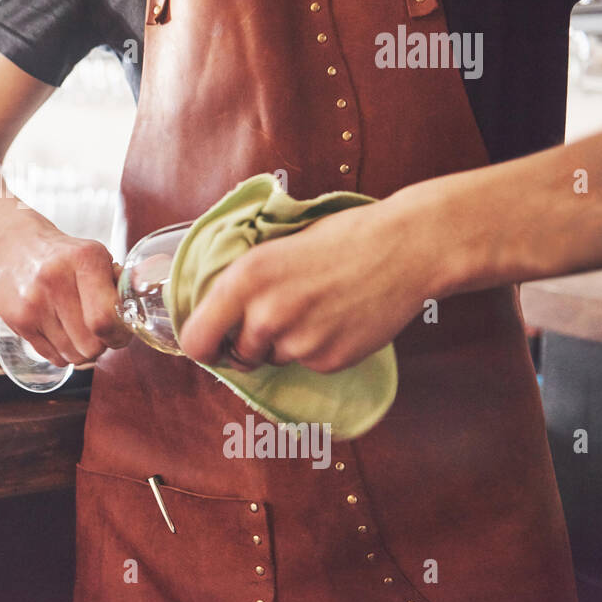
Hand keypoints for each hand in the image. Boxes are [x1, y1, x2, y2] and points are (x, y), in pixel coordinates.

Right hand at [0, 221, 132, 365]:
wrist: (13, 245)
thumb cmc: (62, 256)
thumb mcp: (94, 255)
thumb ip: (121, 282)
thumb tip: (144, 304)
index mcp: (84, 259)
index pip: (105, 319)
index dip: (118, 335)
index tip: (119, 333)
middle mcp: (55, 279)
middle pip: (90, 344)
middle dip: (100, 345)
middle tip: (97, 332)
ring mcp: (33, 302)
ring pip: (72, 355)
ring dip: (80, 350)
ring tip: (75, 329)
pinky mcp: (18, 319)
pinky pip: (51, 356)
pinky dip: (60, 352)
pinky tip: (58, 331)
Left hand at [177, 196, 432, 373]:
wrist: (405, 248)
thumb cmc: (340, 238)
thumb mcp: (274, 247)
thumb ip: (242, 282)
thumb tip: (212, 310)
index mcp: (244, 279)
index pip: (195, 340)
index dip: (201, 345)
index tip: (211, 344)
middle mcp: (266, 314)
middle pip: (237, 355)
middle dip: (250, 342)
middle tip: (278, 316)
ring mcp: (299, 342)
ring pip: (274, 358)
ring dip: (286, 343)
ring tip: (316, 308)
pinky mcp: (329, 361)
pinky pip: (308, 363)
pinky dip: (318, 348)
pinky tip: (339, 318)